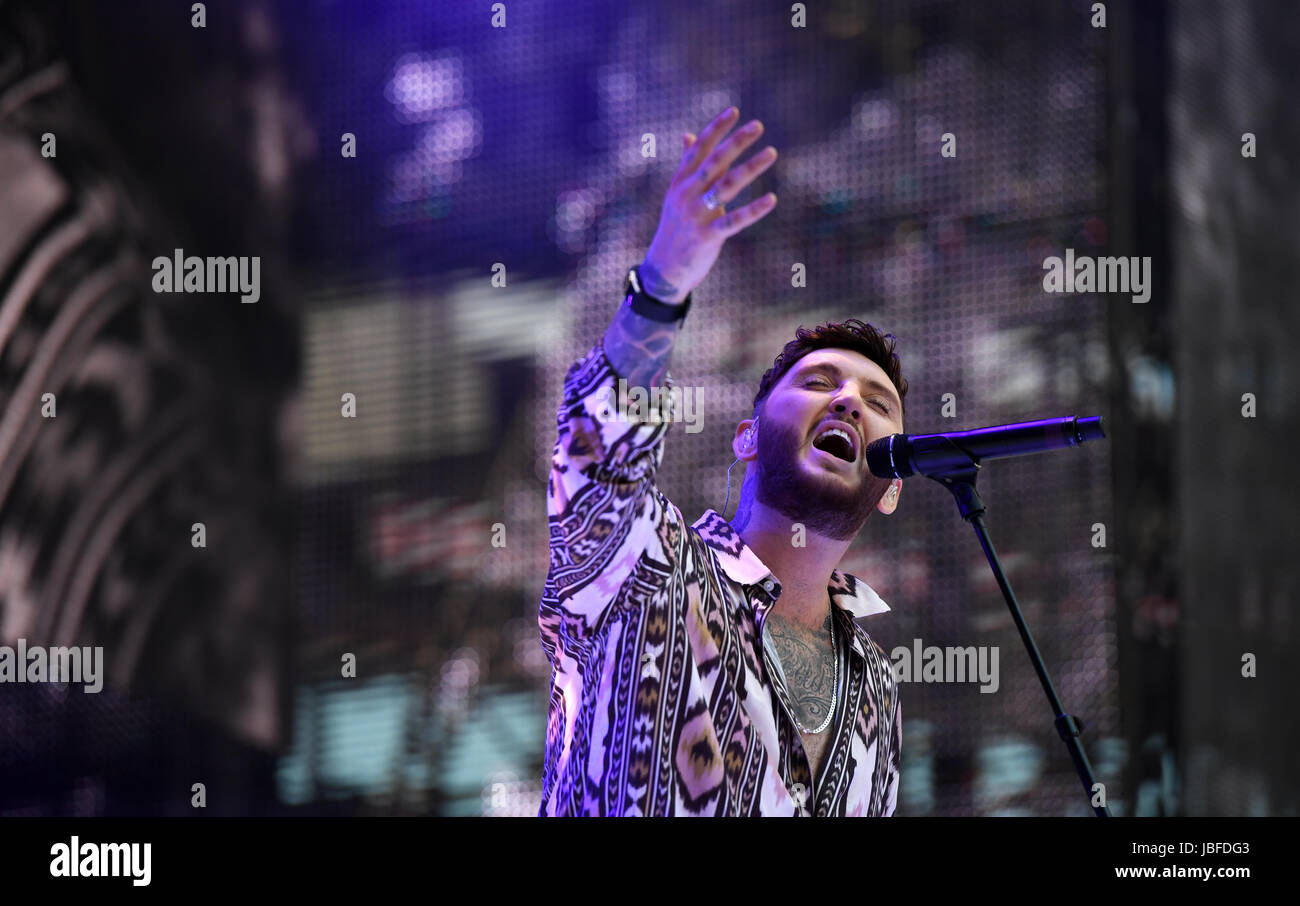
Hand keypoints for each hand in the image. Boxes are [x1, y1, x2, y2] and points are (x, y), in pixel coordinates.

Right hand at [639, 106, 778, 303]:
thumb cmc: (676, 227)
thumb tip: (688, 134)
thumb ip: (687, 164)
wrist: (663, 269)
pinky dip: (754, 210)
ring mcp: (696, 215)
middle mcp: (686, 194)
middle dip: (736, 142)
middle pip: (714, 162)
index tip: (735, 111)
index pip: (698, 149)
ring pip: (727, 186)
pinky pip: (734, 220)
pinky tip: (772, 199)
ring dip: (751, 168)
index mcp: (680, 181)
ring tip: (772, 153)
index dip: (716, 129)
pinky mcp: (707, 236)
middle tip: (758, 126)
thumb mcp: (677, 193)